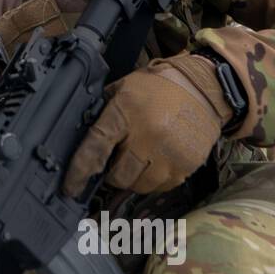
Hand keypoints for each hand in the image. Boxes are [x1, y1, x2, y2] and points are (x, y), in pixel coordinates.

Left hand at [63, 53, 233, 197]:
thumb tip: (81, 135)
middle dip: (112, 173)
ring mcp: (169, 153)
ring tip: (138, 159)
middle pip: (118, 175)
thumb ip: (103, 111)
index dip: (80, 171)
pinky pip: (161, 186)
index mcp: (126, 113)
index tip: (71, 187)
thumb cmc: (158, 87)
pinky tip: (156, 162)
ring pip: (139, 185)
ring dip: (133, 178)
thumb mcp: (124, 88)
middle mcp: (148, 135)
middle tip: (116, 160)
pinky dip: (154, 180)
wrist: (203, 86)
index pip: (96, 147)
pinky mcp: (187, 164)